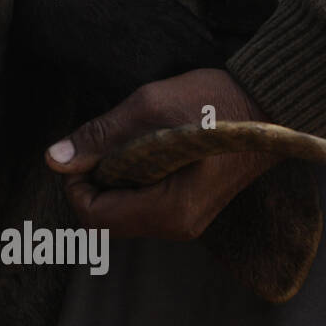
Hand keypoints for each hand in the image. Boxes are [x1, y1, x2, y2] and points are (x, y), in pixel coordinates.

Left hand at [43, 69, 281, 239]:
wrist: (271, 102)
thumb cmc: (215, 101)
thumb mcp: (148, 108)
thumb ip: (100, 137)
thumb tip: (54, 159)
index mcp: (169, 209)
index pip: (93, 218)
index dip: (75, 185)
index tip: (85, 151)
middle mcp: (178, 225)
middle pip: (104, 221)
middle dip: (91, 184)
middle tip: (103, 144)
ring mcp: (186, 219)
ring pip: (121, 214)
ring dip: (110, 182)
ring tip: (127, 144)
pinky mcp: (189, 206)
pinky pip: (141, 205)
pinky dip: (130, 181)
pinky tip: (143, 151)